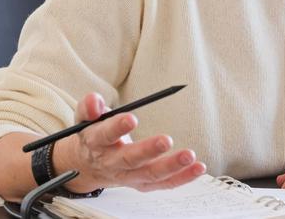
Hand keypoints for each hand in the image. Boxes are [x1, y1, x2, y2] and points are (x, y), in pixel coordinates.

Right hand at [52, 92, 206, 192]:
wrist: (87, 166)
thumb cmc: (94, 135)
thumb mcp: (85, 119)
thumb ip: (89, 108)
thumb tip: (94, 101)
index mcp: (96, 143)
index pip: (105, 136)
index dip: (117, 127)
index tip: (131, 118)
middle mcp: (112, 163)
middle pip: (130, 159)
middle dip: (148, 150)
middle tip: (165, 140)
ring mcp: (128, 176)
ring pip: (150, 174)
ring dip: (171, 166)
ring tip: (189, 155)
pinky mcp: (143, 183)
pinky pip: (164, 184)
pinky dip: (182, 178)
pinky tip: (198, 167)